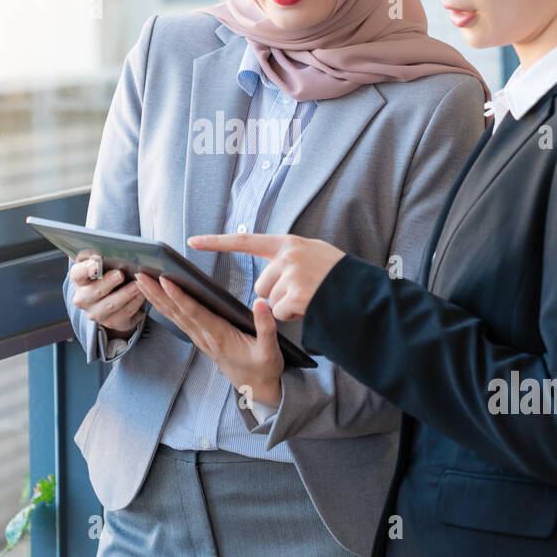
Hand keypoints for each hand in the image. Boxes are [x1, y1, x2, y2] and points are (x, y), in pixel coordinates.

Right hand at [67, 254, 145, 335]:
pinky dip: (134, 303)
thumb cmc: (107, 274)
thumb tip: (94, 246)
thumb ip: (97, 255)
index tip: (97, 263)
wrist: (111, 298)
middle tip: (121, 274)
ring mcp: (96, 312)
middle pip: (94, 291)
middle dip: (108, 282)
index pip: (78, 274)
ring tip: (138, 285)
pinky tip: (143, 294)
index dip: (87, 269)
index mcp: (78, 279)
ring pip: (111, 305)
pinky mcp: (111, 322)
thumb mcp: (100, 263)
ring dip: (126, 294)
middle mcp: (83, 298)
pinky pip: (124, 314)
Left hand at [133, 272, 283, 407]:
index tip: (164, 280)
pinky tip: (155, 297)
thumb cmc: (264, 368)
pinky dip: (164, 307)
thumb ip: (266, 326)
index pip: (195, 313)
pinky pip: (178, 320)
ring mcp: (201, 339)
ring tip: (140, 281)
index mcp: (220, 337)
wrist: (257, 389)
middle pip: (176, 312)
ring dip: (155, 298)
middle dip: (157, 293)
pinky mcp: (201, 339)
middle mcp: (206, 337)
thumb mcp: (270, 351)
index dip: (179, 297)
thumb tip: (261, 302)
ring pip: (174, 316)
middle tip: (139, 274)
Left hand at [186, 233, 344, 322]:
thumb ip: (289, 257)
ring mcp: (293, 274)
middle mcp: (288, 255)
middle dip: (277, 294)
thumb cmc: (339, 277)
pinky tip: (310, 308)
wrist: (364, 294)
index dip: (217, 242)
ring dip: (286, 307)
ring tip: (310, 298)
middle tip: (303, 292)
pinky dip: (294, 316)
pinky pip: (281, 312)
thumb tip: (268, 268)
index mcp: (289, 243)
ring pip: (270, 300)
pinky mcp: (297, 294)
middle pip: (261, 284)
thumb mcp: (315, 255)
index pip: (245, 240)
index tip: (192, 241)